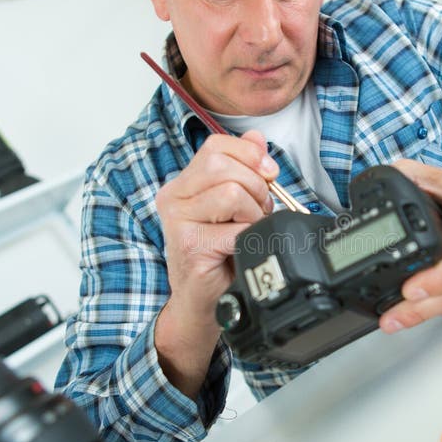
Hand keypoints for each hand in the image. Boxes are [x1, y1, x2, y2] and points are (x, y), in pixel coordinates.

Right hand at [154, 129, 277, 392]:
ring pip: (231, 193)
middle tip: (258, 211)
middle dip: (255, 186)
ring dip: (254, 213)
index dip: (249, 155)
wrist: (204, 303)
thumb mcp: (234, 206)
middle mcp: (173, 199)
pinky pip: (235, 229)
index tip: (268, 174)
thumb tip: (256, 138)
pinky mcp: (190, 247)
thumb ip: (244, 168)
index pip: (216, 146)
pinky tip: (241, 249)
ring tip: (248, 230)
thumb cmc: (219, 256)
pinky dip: (249, 238)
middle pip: (223, 165)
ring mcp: (178, 224)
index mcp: (182, 185)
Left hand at [379, 160, 441, 332]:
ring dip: (430, 312)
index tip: (411, 288)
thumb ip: (397, 181)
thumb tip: (365, 197)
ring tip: (398, 318)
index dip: (441, 276)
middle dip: (427, 305)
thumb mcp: (423, 173)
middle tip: (395, 314)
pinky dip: (441, 306)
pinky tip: (419, 310)